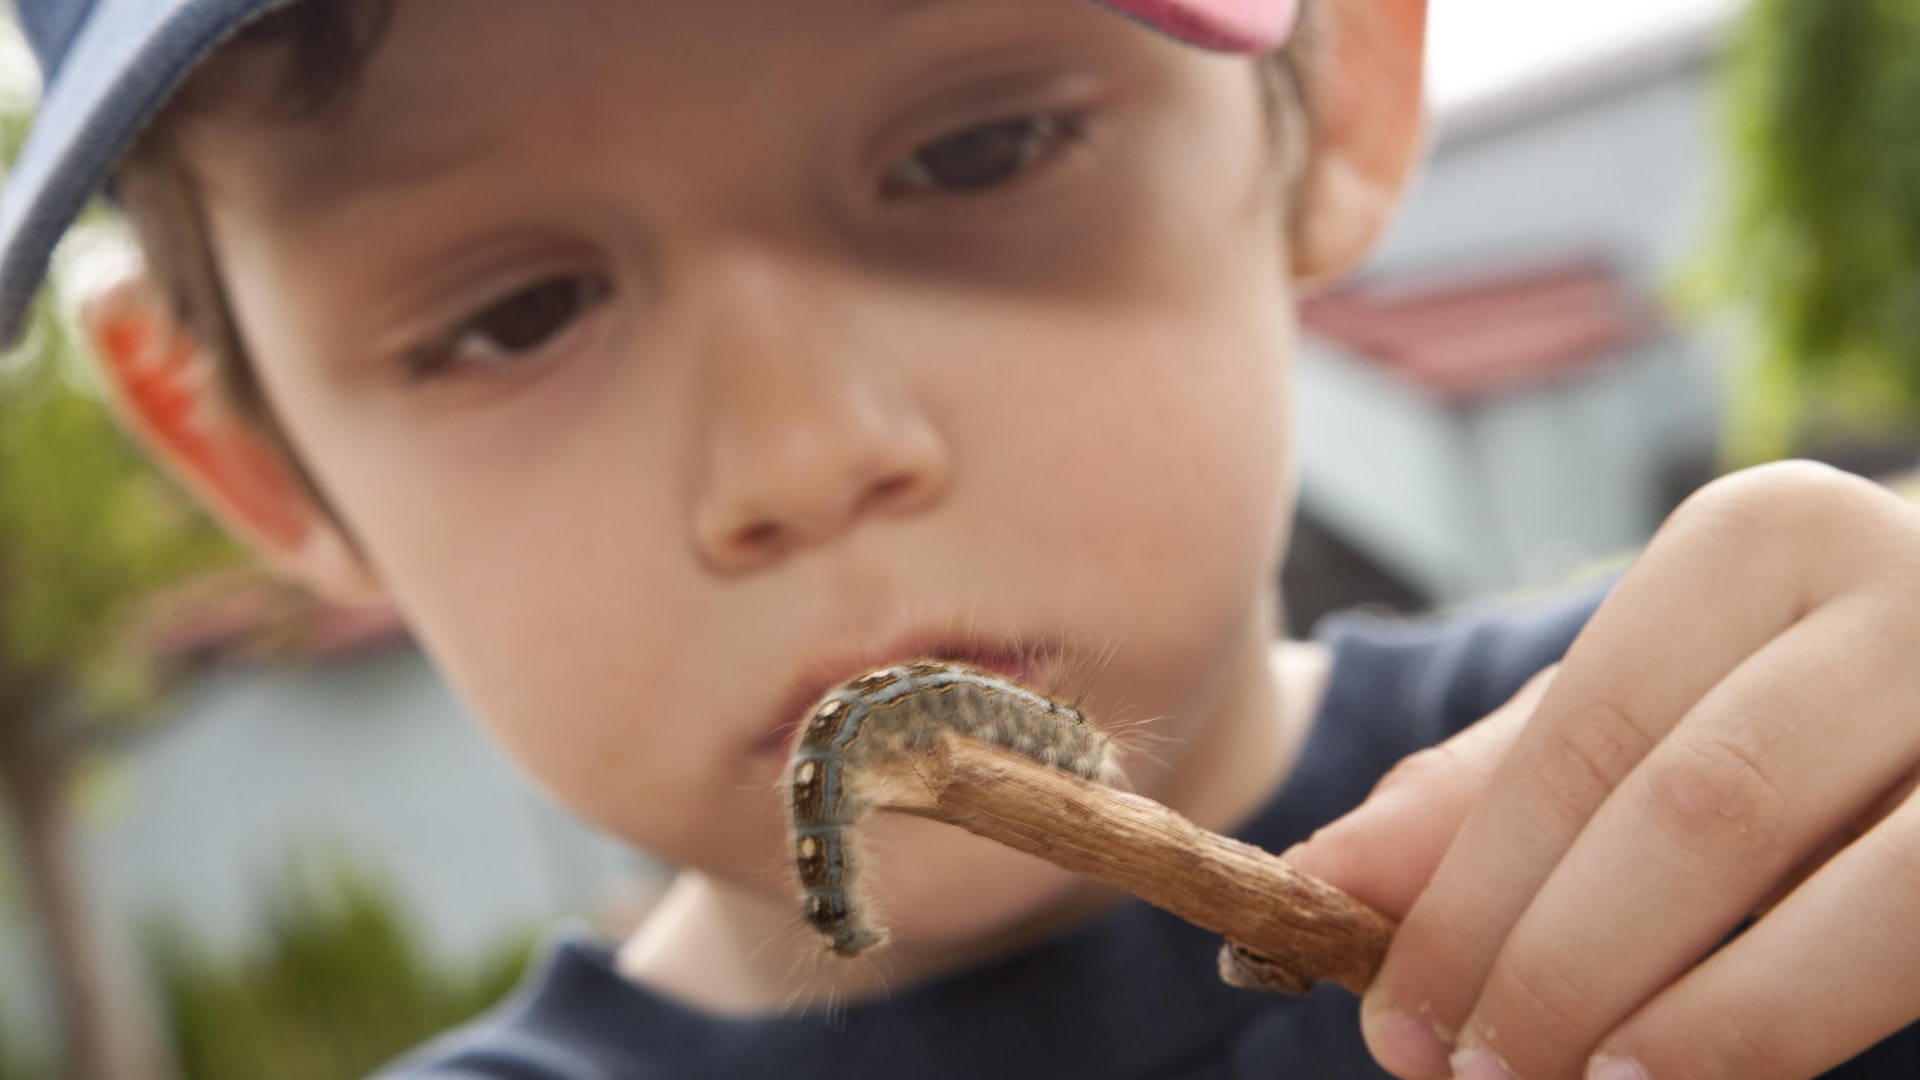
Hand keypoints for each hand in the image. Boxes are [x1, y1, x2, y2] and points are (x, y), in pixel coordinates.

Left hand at [1289, 461, 1919, 1079]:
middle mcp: (1911, 590)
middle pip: (1694, 810)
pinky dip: (1794, 1024)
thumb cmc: (1797, 695)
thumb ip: (1496, 783)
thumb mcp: (1648, 708)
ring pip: (1845, 895)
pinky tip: (1692, 1079)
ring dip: (1692, 1024)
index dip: (1475, 893)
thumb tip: (1326, 871)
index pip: (1584, 737)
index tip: (1390, 1015)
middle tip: (1462, 1070)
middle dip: (1556, 965)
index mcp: (1765, 537)